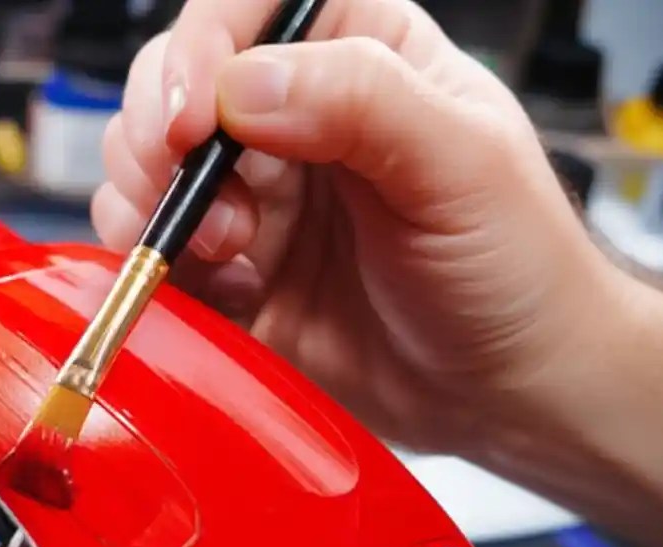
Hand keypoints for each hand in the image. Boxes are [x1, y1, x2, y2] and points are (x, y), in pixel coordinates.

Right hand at [94, 0, 622, 453]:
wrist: (508, 392)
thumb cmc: (517, 266)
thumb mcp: (463, 165)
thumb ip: (361, 101)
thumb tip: (243, 86)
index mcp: (356, 56)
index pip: (246, 8)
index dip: (199, 47)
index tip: (194, 116)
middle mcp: (293, 117)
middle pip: (173, 84)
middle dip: (161, 137)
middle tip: (195, 193)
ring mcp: (254, 194)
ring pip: (145, 166)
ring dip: (160, 206)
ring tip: (231, 248)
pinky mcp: (230, 270)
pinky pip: (154, 249)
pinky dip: (164, 267)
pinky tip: (236, 291)